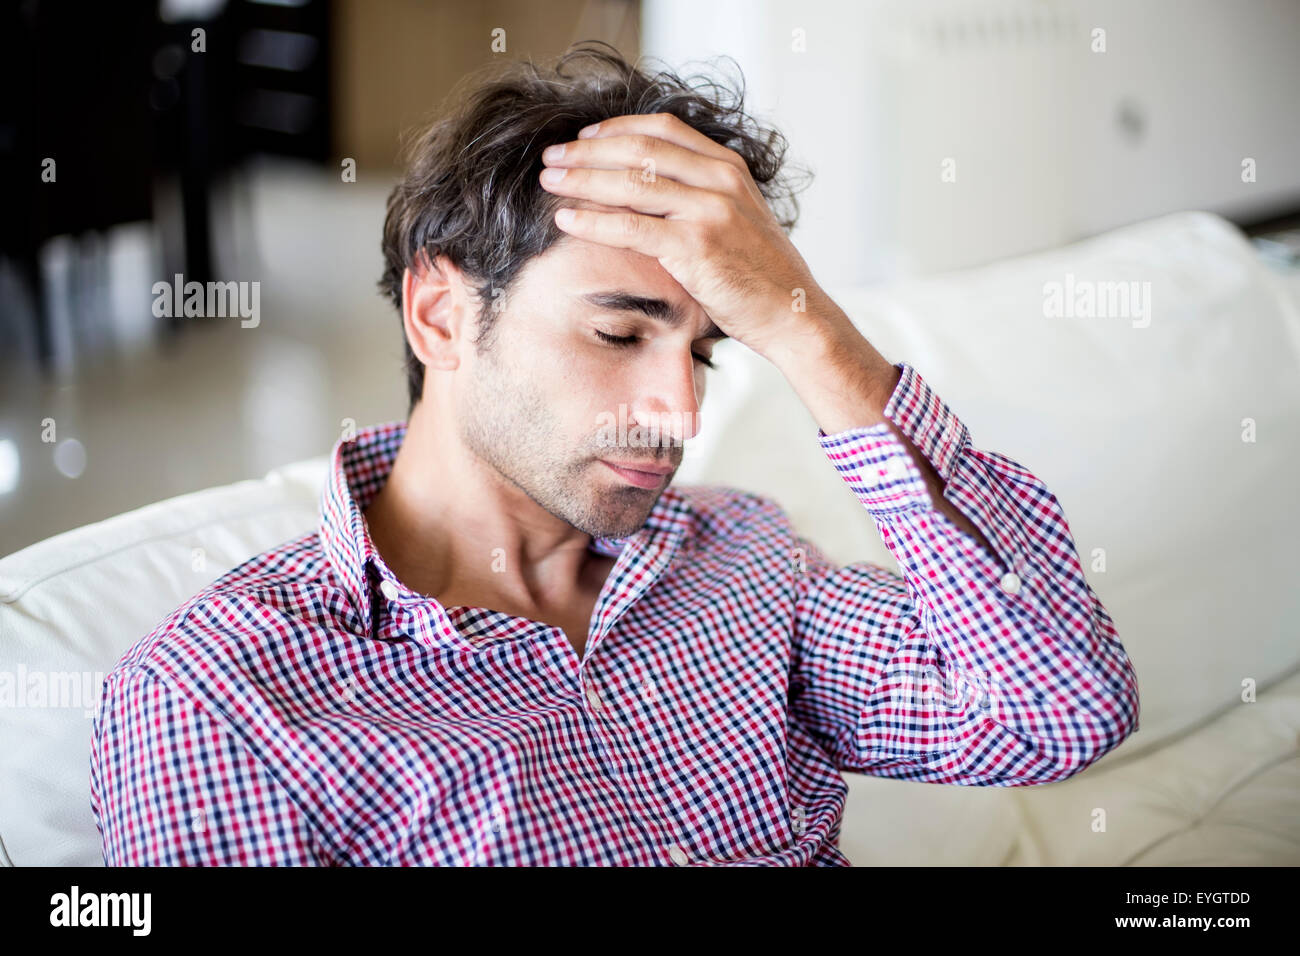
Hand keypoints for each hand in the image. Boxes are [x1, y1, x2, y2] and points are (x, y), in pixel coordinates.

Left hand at [538, 112, 830, 358]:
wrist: (793, 314)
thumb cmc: (761, 276)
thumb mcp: (737, 220)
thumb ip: (700, 197)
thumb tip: (647, 193)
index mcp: (729, 167)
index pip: (663, 128)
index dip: (616, 129)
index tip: (582, 138)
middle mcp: (720, 180)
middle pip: (639, 149)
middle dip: (587, 152)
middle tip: (551, 157)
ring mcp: (710, 211)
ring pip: (630, 184)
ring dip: (581, 180)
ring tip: (548, 183)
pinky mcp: (696, 247)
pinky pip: (631, 228)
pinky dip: (593, 221)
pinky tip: (567, 220)